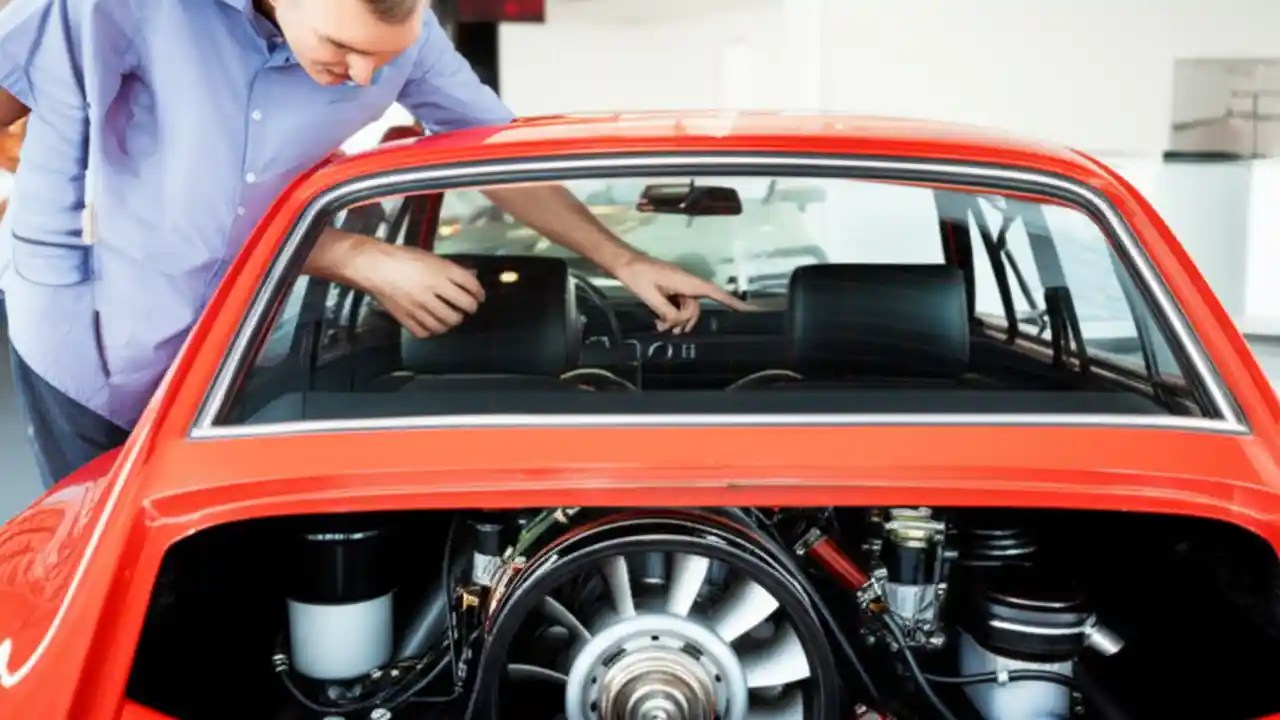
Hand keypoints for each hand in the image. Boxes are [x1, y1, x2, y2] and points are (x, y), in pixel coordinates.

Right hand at [356, 244, 484, 337]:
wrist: (374, 267)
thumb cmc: (403, 258)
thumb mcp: (431, 258)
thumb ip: (451, 269)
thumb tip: (472, 276)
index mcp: (441, 271)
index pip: (470, 285)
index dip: (479, 293)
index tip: (479, 297)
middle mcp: (433, 290)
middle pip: (463, 307)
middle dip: (469, 309)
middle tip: (466, 308)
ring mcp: (420, 306)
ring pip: (447, 323)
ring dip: (452, 321)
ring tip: (450, 317)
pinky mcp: (407, 318)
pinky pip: (426, 331)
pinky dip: (432, 330)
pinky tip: (432, 324)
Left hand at [612, 253, 755, 333]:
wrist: (625, 263)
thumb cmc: (637, 276)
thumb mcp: (651, 297)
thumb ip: (668, 312)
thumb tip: (678, 323)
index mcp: (686, 282)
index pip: (714, 293)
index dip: (732, 302)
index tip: (749, 310)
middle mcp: (686, 284)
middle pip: (696, 307)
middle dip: (685, 321)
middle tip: (670, 331)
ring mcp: (679, 286)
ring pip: (686, 309)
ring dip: (675, 320)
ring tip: (660, 328)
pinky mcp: (671, 289)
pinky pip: (677, 305)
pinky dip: (670, 315)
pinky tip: (658, 322)